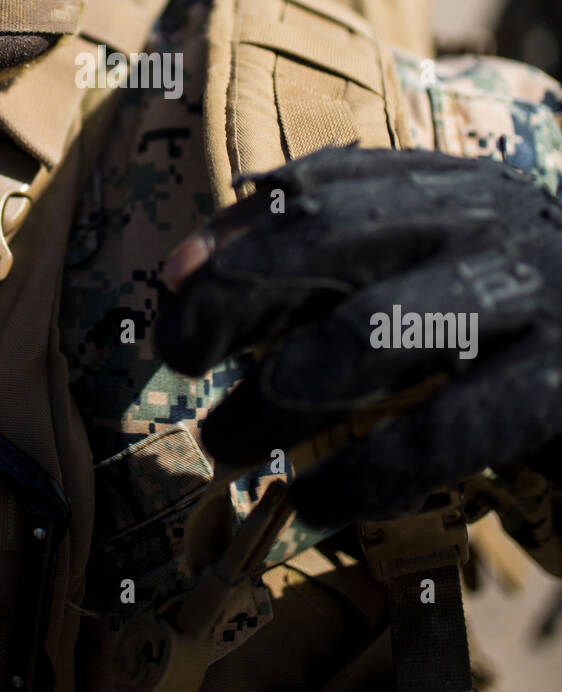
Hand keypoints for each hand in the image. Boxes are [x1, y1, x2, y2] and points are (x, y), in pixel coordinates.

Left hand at [155, 147, 561, 530]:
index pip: (318, 188)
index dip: (234, 234)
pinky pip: (441, 433)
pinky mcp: (557, 383)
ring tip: (223, 442)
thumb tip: (191, 263)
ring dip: (276, 396)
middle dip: (236, 296)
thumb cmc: (506, 304)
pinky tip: (314, 506)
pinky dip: (362, 475)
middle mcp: (480, 221)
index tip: (169, 286)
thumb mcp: (424, 255)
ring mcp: (523, 295)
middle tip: (182, 362)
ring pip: (371, 332)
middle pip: (330, 238)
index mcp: (443, 185)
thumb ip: (323, 250)